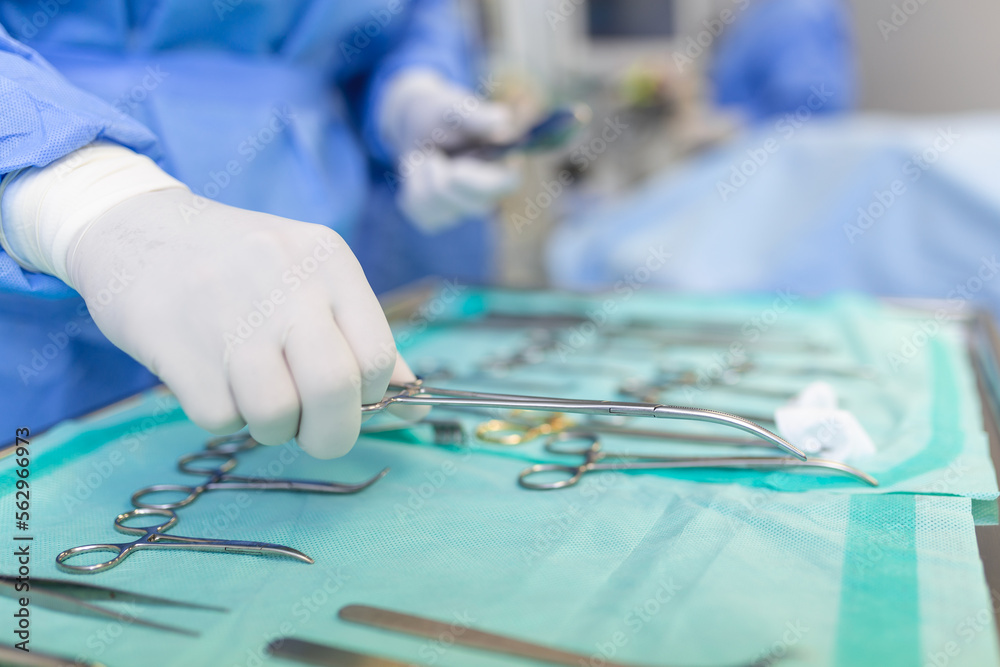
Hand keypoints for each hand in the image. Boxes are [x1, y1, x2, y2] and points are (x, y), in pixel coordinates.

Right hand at [67, 187, 412, 457]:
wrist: (134, 231)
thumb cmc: (240, 268)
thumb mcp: (310, 281)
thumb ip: (365, 344)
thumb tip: (416, 410)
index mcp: (328, 261)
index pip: (376, 357)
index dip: (367, 397)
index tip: (347, 399)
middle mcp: (286, 282)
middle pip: (334, 390)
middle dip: (331, 434)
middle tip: (314, 433)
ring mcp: (229, 313)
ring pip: (275, 415)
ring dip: (271, 426)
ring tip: (255, 395)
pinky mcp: (178, 345)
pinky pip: (220, 419)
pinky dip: (222, 415)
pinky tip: (211, 377)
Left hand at [381, 68, 519, 232]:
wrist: (416, 126)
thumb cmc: (442, 114)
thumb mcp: (455, 108)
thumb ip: (477, 117)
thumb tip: (503, 123)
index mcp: (504, 163)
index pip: (508, 183)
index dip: (482, 183)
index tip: (455, 169)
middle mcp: (490, 193)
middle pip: (474, 205)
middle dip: (445, 178)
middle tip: (432, 155)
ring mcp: (464, 209)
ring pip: (440, 207)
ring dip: (423, 178)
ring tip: (425, 158)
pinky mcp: (438, 219)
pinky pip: (419, 212)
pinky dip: (411, 188)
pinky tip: (417, 174)